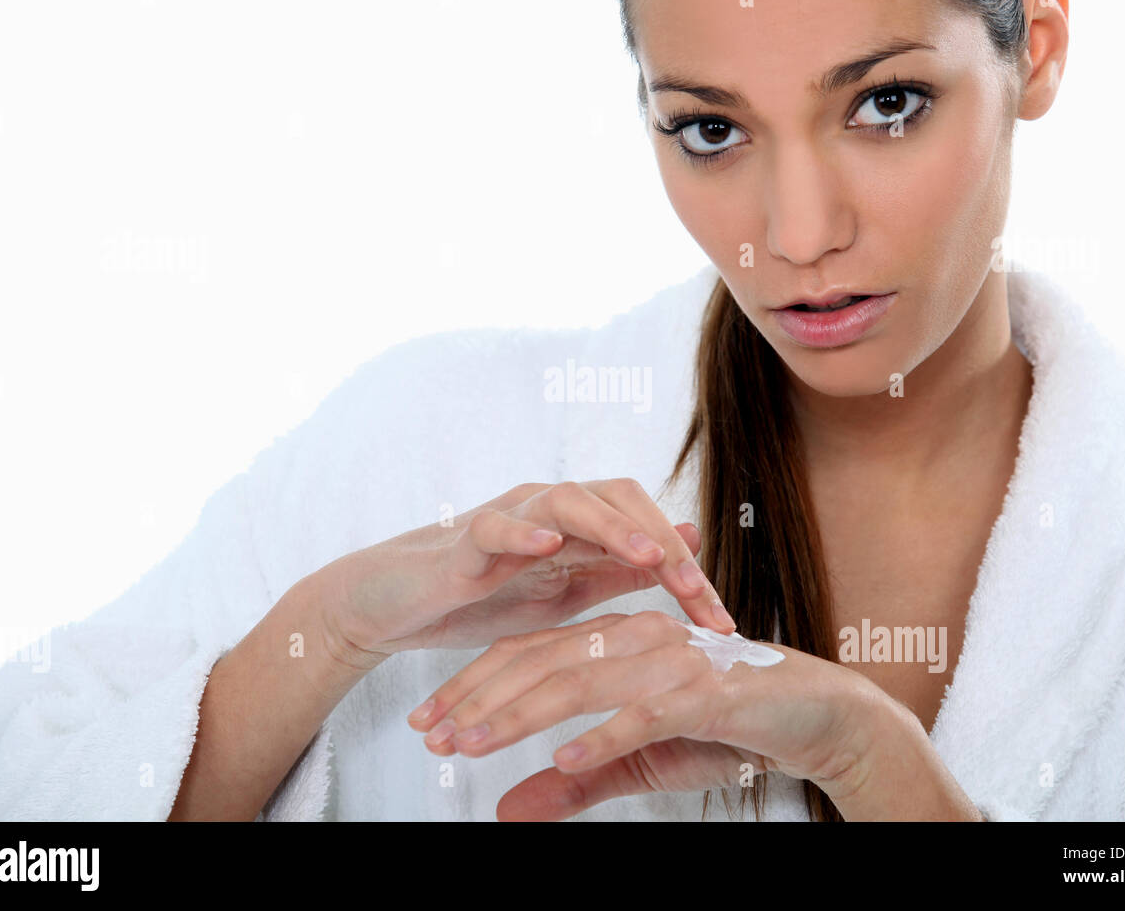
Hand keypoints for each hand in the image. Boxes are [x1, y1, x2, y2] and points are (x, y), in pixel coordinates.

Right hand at [320, 480, 735, 665]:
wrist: (400, 604)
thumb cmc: (482, 596)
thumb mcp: (565, 592)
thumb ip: (620, 570)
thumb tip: (685, 547)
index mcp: (581, 527)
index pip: (649, 530)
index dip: (690, 570)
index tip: (724, 624)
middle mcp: (552, 510)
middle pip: (622, 502)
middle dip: (666, 546)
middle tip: (699, 593)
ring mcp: (510, 519)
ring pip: (570, 501)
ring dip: (614, 526)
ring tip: (649, 557)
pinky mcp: (463, 540)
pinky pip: (495, 525)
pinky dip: (524, 532)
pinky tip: (551, 547)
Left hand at [408, 611, 981, 820]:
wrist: (817, 717)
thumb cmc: (726, 730)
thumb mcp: (639, 763)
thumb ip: (575, 784)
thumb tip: (506, 812)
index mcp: (618, 643)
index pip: (531, 656)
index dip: (475, 686)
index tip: (430, 722)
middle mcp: (638, 639)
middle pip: (542, 662)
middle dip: (480, 698)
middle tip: (432, 733)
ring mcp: (671, 660)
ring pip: (581, 680)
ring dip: (521, 713)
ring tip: (475, 743)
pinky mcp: (707, 690)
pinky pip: (647, 713)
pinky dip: (605, 735)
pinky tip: (566, 760)